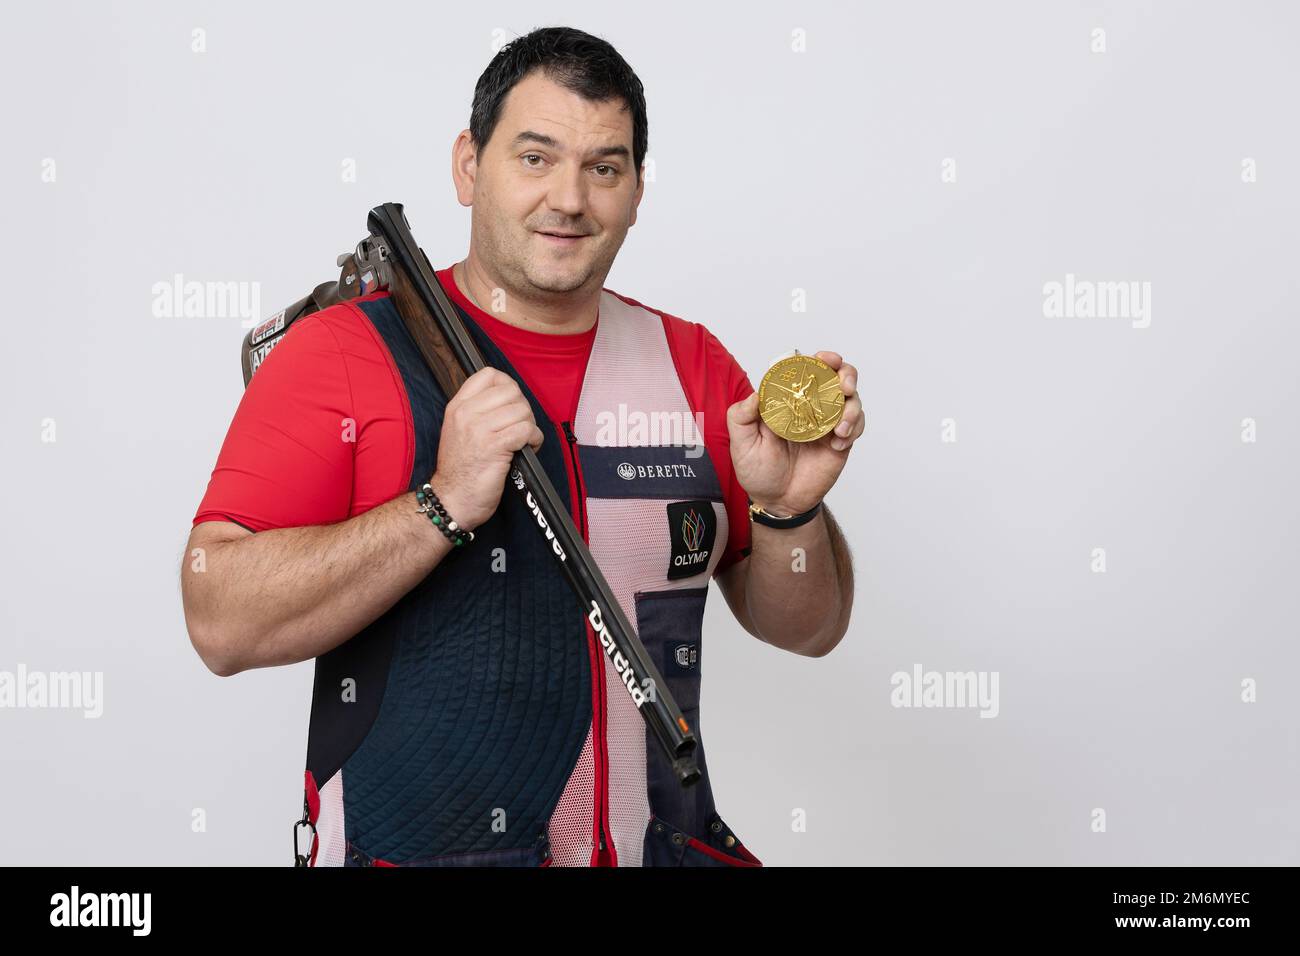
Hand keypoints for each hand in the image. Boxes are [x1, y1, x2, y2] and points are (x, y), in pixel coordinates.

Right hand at [429, 367, 544, 529]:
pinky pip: (526, 430)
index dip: (508, 385)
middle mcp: (466, 414)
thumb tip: (509, 399)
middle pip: (511, 391)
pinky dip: (534, 440)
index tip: (512, 403)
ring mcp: (479, 429)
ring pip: (522, 411)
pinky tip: (526, 449)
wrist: (451, 500)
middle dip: (523, 409)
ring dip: (530, 427)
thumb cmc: (460, 471)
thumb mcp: (458, 431)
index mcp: (457, 406)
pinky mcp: (494, 447)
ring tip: (522, 441)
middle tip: (519, 427)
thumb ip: (478, 411)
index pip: (488, 375)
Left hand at [727, 350, 863, 514]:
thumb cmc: (758, 470)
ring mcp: (828, 423)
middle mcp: (811, 406)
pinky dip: (854, 429)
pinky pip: (857, 426)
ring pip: (853, 399)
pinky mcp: (841, 441)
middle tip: (844, 385)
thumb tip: (755, 395)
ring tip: (839, 429)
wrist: (778, 502)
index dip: (819, 359)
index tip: (824, 360)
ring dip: (852, 407)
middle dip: (846, 374)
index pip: (807, 370)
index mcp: (788, 399)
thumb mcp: (741, 444)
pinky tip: (838, 444)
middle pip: (838, 376)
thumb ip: (741, 417)